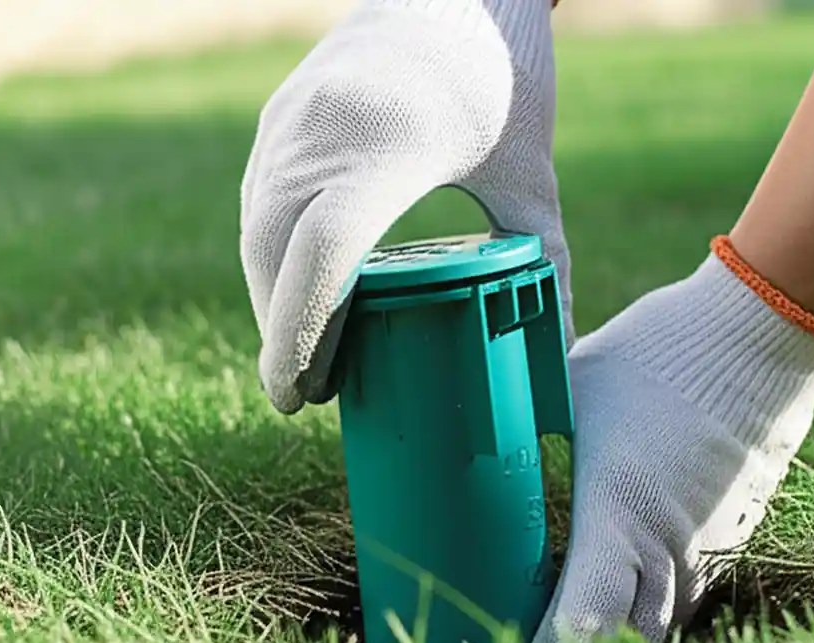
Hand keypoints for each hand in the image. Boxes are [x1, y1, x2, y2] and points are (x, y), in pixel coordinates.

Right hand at [239, 0, 571, 413]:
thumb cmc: (504, 76)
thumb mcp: (529, 169)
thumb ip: (543, 258)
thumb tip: (558, 347)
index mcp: (391, 143)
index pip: (322, 254)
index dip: (300, 335)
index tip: (301, 397)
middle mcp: (324, 130)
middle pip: (273, 255)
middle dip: (279, 334)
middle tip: (304, 394)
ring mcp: (290, 119)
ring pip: (255, 230)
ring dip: (269, 298)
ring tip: (301, 354)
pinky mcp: (278, 115)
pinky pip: (257, 200)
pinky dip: (269, 257)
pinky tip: (296, 292)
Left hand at [526, 254, 813, 642]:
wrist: (762, 332)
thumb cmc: (659, 353)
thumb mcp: (570, 388)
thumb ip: (531, 428)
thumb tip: (483, 428)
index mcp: (620, 514)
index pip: (584, 618)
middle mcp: (669, 546)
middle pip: (624, 642)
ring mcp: (707, 546)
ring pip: (658, 624)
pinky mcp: (730, 534)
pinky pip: (684, 595)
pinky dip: (649, 615)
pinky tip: (621, 614)